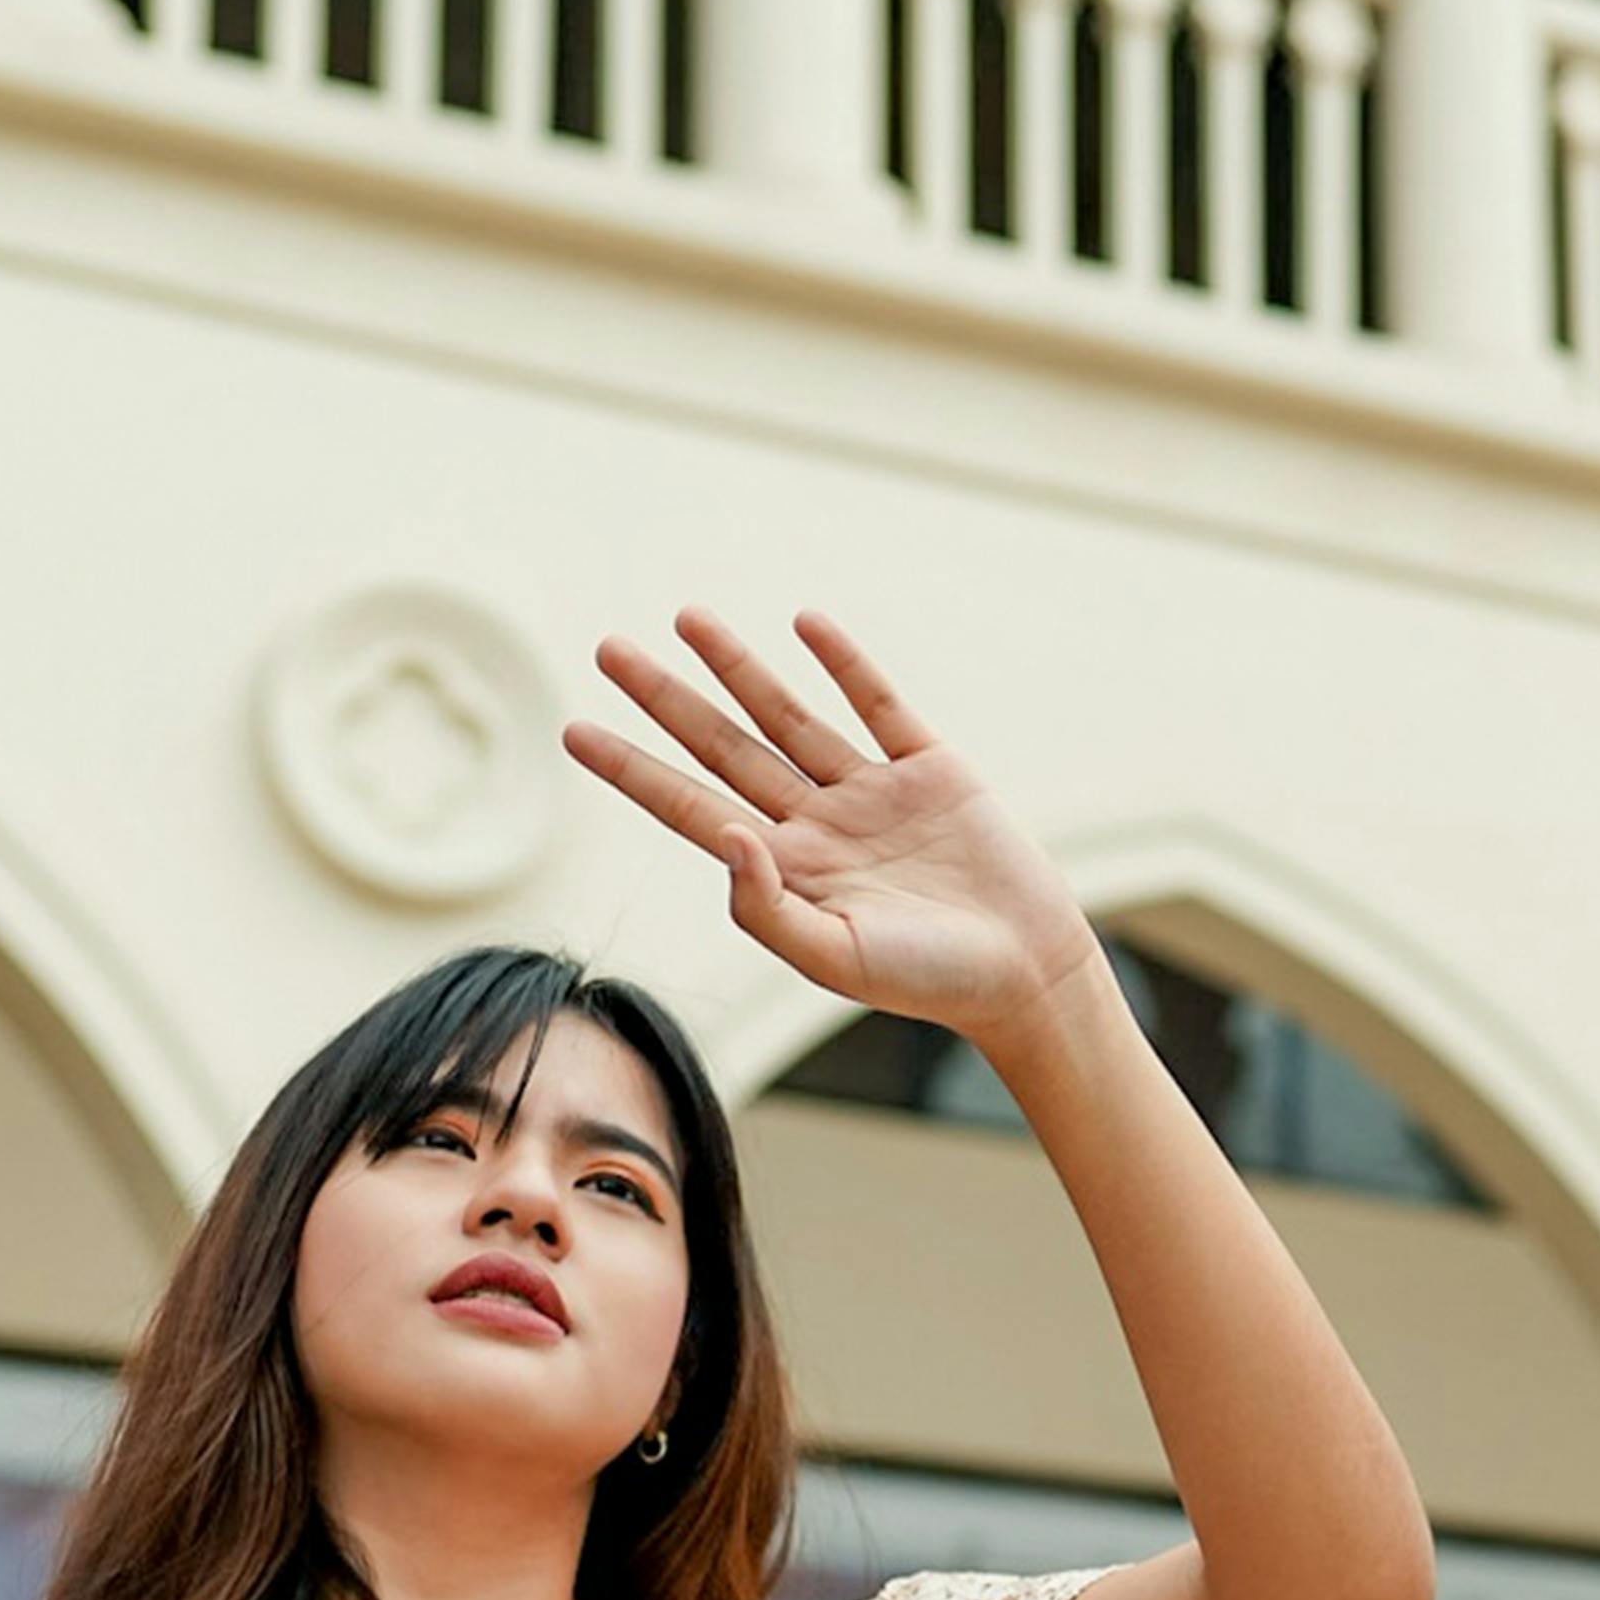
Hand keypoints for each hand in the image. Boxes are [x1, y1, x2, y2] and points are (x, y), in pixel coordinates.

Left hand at [565, 610, 1105, 1042]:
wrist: (1026, 972)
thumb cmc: (930, 982)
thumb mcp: (835, 957)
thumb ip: (767, 906)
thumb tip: (724, 834)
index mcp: (786, 870)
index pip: (688, 807)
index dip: (630, 769)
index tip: (573, 732)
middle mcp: (816, 823)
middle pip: (722, 746)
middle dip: (664, 698)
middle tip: (607, 649)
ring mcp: (870, 793)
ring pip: (787, 714)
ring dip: (737, 666)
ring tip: (687, 617)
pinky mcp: (929, 770)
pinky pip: (877, 705)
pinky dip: (844, 663)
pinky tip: (805, 624)